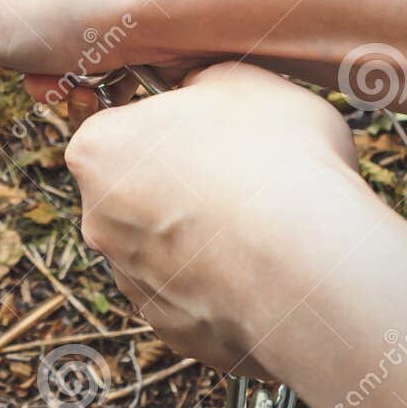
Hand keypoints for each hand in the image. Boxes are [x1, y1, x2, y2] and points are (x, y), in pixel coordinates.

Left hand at [64, 61, 372, 374]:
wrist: (309, 266)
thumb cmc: (275, 159)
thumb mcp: (240, 78)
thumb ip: (202, 81)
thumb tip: (200, 89)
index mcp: (98, 150)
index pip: (120, 127)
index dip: (169, 123)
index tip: (210, 127)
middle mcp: (98, 220)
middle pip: (138, 189)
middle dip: (184, 181)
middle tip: (246, 173)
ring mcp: (133, 280)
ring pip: (166, 245)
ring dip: (204, 234)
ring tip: (267, 225)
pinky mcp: (173, 329)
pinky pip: (196, 295)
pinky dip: (226, 283)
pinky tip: (269, 270)